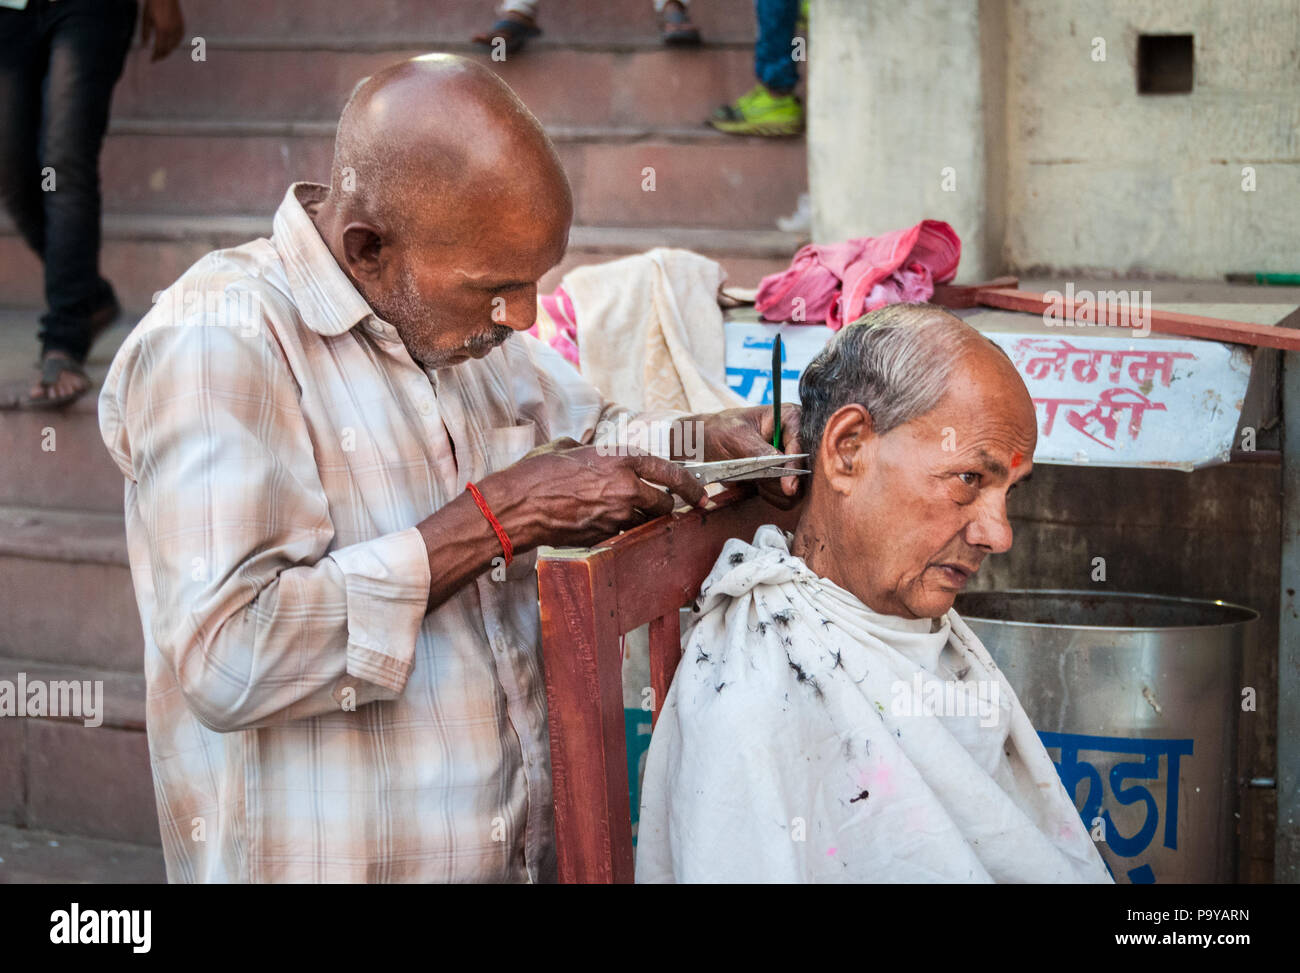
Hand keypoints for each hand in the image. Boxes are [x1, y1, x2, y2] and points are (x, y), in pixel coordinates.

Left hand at [142, 0, 183, 61]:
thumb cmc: (154, 3)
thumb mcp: (146, 17)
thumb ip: (145, 33)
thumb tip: (144, 45)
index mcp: (162, 30)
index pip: (159, 49)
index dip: (155, 56)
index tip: (152, 60)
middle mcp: (172, 31)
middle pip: (168, 49)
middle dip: (162, 55)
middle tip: (156, 58)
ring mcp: (178, 28)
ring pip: (174, 45)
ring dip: (168, 50)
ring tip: (162, 53)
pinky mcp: (182, 25)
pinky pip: (179, 39)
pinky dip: (175, 44)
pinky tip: (170, 45)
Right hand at [477, 438, 708, 549]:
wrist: (518, 505)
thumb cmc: (537, 473)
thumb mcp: (568, 448)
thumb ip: (592, 451)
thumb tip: (593, 453)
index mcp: (620, 459)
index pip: (670, 473)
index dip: (691, 487)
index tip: (701, 496)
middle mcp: (625, 488)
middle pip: (664, 504)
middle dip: (665, 506)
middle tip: (658, 504)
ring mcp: (615, 515)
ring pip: (646, 523)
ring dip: (642, 519)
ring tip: (622, 512)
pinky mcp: (603, 536)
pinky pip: (622, 534)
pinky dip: (619, 529)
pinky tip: (600, 522)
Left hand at [698, 404, 803, 509]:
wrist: (704, 443)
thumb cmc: (719, 431)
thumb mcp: (737, 437)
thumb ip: (761, 453)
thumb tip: (786, 472)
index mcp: (791, 417)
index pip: (803, 445)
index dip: (795, 467)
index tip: (788, 487)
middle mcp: (797, 438)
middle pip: (806, 469)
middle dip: (782, 480)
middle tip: (760, 480)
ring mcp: (793, 459)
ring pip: (799, 487)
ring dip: (775, 489)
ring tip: (755, 478)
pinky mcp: (786, 476)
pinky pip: (788, 497)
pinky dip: (772, 495)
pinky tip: (758, 485)